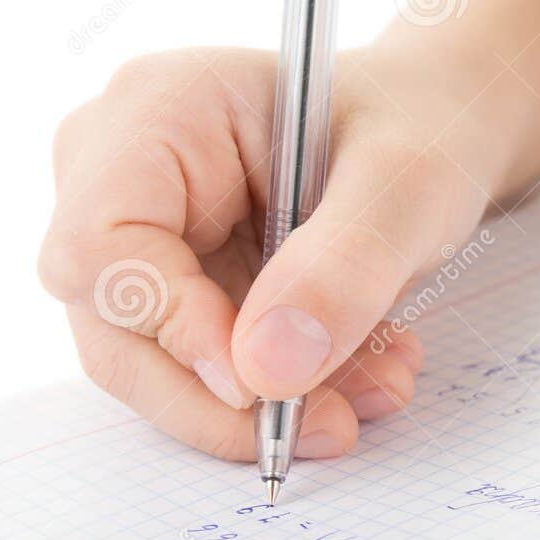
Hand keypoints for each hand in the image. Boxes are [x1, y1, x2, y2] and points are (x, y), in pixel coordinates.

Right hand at [37, 46, 503, 459]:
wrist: (439, 130)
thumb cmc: (421, 125)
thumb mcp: (409, 186)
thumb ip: (343, 268)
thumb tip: (263, 373)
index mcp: (156, 112)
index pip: (100, 247)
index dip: (170, 330)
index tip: (260, 386)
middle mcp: (122, 173)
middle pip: (116, 331)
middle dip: (227, 404)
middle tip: (335, 427)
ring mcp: (144, 239)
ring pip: (160, 371)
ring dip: (274, 405)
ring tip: (381, 384)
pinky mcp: (181, 292)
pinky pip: (207, 376)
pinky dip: (289, 393)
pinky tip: (367, 371)